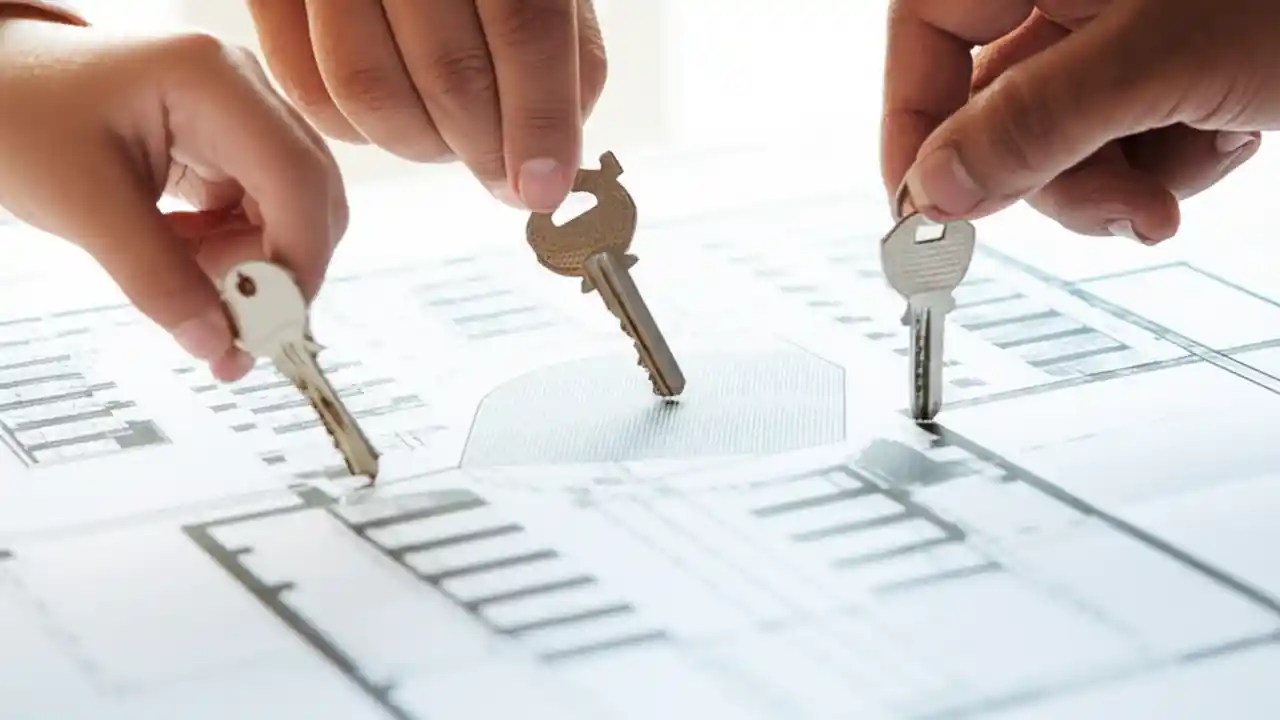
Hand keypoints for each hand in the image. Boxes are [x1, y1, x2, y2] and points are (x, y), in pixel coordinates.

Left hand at [0, 18, 346, 381]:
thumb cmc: (17, 112)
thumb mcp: (81, 203)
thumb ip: (155, 278)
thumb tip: (218, 344)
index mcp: (213, 82)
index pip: (296, 178)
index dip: (298, 259)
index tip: (272, 326)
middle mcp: (243, 93)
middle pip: (310, 196)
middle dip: (280, 272)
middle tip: (238, 331)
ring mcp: (240, 119)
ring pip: (289, 214)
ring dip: (254, 271)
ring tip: (198, 300)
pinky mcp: (228, 149)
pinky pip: (258, 216)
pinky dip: (232, 258)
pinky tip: (188, 268)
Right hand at [247, 0, 606, 212]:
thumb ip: (557, 44)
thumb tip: (550, 155)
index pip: (527, 27)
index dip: (540, 118)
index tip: (544, 190)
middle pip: (452, 72)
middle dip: (485, 149)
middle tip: (502, 177)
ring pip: (371, 91)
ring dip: (421, 145)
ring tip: (448, 142)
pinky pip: (307, 89)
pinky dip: (353, 130)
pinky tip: (388, 119)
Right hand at [881, 0, 1278, 243]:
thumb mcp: (1159, 58)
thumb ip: (1032, 124)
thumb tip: (936, 188)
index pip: (924, 37)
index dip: (913, 127)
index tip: (926, 210)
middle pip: (995, 107)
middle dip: (1061, 174)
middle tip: (1122, 207)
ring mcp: (1116, 25)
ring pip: (1059, 138)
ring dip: (1125, 175)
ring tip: (1200, 152)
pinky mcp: (1160, 61)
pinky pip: (1120, 137)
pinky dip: (1171, 157)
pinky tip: (1226, 128)